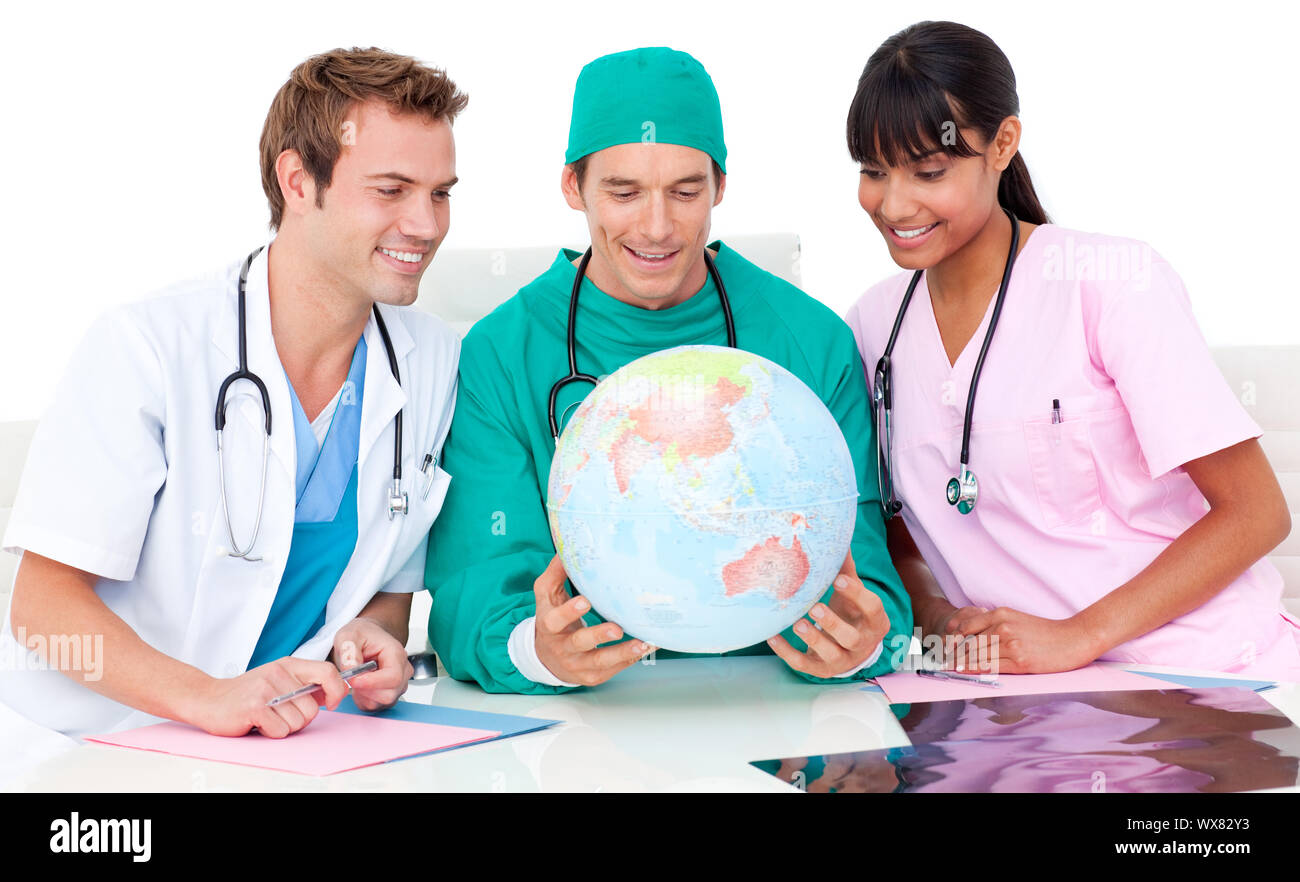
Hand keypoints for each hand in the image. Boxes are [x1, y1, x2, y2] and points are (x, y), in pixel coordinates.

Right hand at [188, 657, 349, 737]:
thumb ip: (304, 684)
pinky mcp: (254, 707)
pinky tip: (258, 723)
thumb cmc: (246, 693)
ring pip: (297, 722)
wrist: (208, 699)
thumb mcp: (278, 680)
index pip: (328, 672)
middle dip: (299, 719)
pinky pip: (280, 730)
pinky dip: (271, 733)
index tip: (331, 703)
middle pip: (312, 709)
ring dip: (284, 727)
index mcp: (288, 665)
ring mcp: (266, 689)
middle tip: (279, 715)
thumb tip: (333, 693)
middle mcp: (279, 673)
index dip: (337, 690)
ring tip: (267, 718)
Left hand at [333, 617, 414, 711]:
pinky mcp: (390, 695)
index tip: (353, 680)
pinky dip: (363, 700)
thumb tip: (351, 671)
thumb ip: (349, 652)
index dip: (372, 683)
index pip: (393, 677)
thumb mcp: (348, 636)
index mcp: (396, 653)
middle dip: (365, 690)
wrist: (366, 638)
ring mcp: (398, 685)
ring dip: (363, 695)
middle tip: (351, 677)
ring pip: (382, 702)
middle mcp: (403, 671)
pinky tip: (360, 685)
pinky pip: (376, 706)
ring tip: (356, 678)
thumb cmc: (362, 636)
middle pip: (389, 694)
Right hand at [533, 554, 652, 687]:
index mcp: (549, 625)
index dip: (569, 612)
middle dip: (598, 636)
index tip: (585, 600)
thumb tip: (567, 549)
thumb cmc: (551, 620)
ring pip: (600, 661)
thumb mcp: (547, 596)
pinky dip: (632, 657)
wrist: (544, 658)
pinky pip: (615, 668)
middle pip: (580, 643)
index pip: (556, 620)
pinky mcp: (593, 676)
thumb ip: (556, 573)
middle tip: (616, 629)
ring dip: (622, 652)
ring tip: (643, 643)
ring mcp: (578, 664)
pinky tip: (648, 646)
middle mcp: (563, 647)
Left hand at [767, 550, 889, 678]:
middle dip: (833, 623)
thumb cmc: (852, 615)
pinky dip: (787, 653)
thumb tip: (838, 537)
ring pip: (831, 656)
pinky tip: (772, 638)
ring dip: (814, 640)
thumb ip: (846, 571)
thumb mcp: (854, 595)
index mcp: (874, 622)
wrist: (853, 651)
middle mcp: (861, 644)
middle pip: (851, 637)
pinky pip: (804, 664)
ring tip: (797, 624)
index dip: (857, 594)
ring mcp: (842, 660)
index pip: (872, 608)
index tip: (838, 579)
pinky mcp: (821, 670)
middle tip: (815, 607)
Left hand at [944, 606, 1099, 673]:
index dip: (951, 639)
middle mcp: (1002, 627)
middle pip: (967, 643)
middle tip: (940, 662)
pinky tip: (964, 673)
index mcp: (1000, 614)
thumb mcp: (1016, 618)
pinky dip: (974, 670)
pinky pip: (990, 667)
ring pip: (975, 656)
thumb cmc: (1045, 631)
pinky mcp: (1019, 662)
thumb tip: (970, 634)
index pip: (965, 627)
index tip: (943, 648)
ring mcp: (1010, 645)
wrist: (1074, 638)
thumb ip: (994, 623)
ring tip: (949, 669)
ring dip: (960, 663)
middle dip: (952, 653)